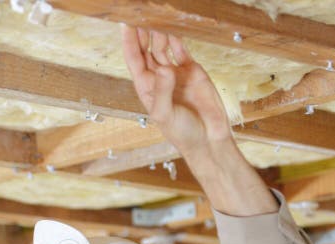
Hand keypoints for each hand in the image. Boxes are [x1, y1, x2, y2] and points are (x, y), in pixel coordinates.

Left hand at [121, 26, 231, 155]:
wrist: (208, 138)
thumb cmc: (182, 132)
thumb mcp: (165, 114)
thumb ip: (163, 91)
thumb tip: (164, 68)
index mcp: (146, 88)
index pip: (134, 60)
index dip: (129, 42)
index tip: (125, 24)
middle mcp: (158, 79)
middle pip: (146, 50)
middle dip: (142, 33)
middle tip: (140, 15)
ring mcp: (175, 73)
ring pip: (163, 47)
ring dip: (158, 33)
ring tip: (154, 17)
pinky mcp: (192, 71)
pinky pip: (182, 50)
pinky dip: (177, 39)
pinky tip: (172, 28)